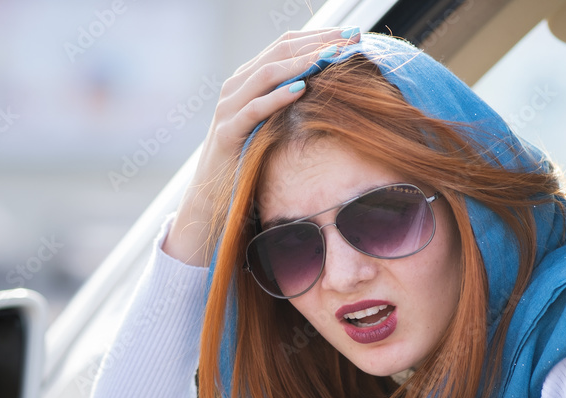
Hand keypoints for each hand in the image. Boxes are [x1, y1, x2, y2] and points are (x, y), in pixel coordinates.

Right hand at [163, 27, 361, 266]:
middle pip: (280, 51)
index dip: (318, 35)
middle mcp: (235, 86)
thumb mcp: (271, 123)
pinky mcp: (226, 132)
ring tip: (332, 56)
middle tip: (351, 39)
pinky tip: (301, 89)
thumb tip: (329, 85)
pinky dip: (276, 97)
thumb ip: (289, 100)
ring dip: (303, 62)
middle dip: (318, 42)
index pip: (285, 44)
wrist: (213, 195)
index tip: (353, 34)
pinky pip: (253, 109)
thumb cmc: (247, 158)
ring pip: (267, 73)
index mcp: (247, 79)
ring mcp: (228, 107)